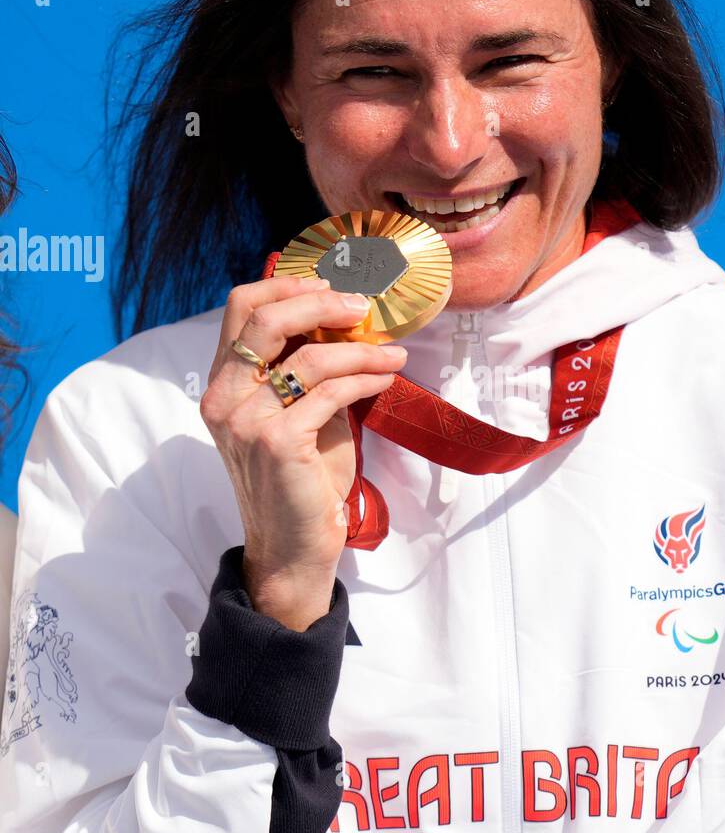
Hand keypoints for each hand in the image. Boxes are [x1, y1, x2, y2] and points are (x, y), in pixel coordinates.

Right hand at [200, 274, 407, 629]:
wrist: (294, 547)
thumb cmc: (302, 479)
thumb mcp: (299, 412)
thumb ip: (306, 368)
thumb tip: (345, 318)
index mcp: (222, 384)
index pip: (240, 307)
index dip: (287, 286)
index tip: (331, 286)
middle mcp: (223, 398)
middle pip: (265, 318)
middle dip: (320, 302)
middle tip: (362, 307)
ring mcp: (245, 421)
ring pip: (308, 355)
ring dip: (360, 349)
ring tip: (393, 353)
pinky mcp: (276, 442)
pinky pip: (329, 392)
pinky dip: (365, 377)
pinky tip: (387, 377)